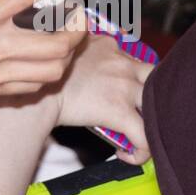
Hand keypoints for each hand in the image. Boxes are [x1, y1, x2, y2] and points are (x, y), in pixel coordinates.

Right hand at [53, 32, 152, 163]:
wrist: (37, 91)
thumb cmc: (44, 75)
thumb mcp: (65, 47)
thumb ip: (77, 43)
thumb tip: (75, 39)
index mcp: (110, 47)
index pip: (134, 57)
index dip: (135, 77)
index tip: (126, 91)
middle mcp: (122, 64)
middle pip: (156, 75)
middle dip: (155, 93)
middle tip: (143, 110)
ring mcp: (124, 87)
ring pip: (158, 105)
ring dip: (154, 121)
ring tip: (143, 134)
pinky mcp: (119, 112)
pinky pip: (144, 136)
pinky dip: (142, 150)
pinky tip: (129, 155)